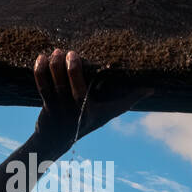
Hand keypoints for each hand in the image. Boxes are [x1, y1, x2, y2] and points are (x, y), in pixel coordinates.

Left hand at [33, 49, 151, 149]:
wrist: (55, 140)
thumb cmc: (85, 121)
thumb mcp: (106, 114)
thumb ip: (125, 101)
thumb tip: (151, 89)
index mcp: (98, 113)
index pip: (120, 105)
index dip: (133, 97)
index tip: (146, 86)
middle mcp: (80, 113)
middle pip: (78, 90)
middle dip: (74, 70)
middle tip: (72, 53)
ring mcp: (62, 110)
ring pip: (58, 86)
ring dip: (56, 67)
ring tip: (58, 51)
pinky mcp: (48, 107)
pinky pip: (43, 87)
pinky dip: (41, 71)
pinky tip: (42, 57)